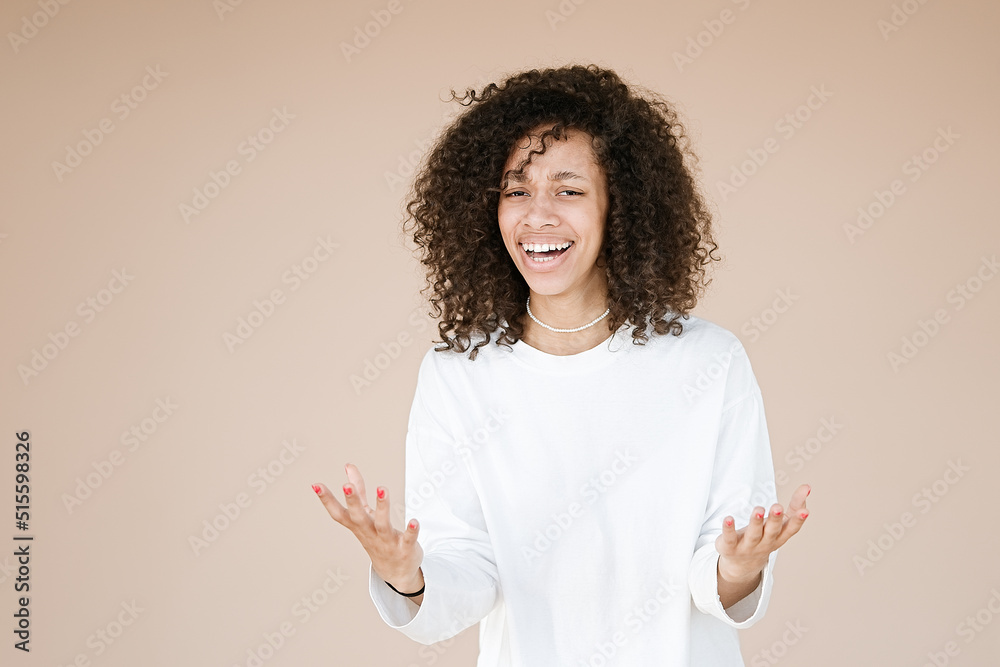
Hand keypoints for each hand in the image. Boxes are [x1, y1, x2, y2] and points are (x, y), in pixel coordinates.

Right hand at [312, 462, 424, 593]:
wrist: (396, 573)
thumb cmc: (377, 538)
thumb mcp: (365, 515)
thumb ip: (358, 491)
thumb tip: (348, 466)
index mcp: (358, 526)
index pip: (339, 513)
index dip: (327, 500)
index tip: (316, 484)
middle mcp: (370, 534)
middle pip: (358, 518)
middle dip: (352, 502)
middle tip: (345, 485)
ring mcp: (387, 542)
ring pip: (383, 524)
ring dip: (382, 507)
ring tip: (382, 488)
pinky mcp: (405, 548)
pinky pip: (408, 539)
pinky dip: (411, 530)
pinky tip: (414, 520)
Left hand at [716, 483, 810, 583]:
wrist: (742, 565)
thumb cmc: (765, 537)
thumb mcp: (780, 523)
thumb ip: (795, 505)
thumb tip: (807, 486)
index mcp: (779, 536)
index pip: (790, 529)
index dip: (798, 521)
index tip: (805, 511)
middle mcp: (765, 542)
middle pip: (771, 531)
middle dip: (775, 519)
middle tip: (777, 507)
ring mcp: (748, 547)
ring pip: (753, 534)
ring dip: (756, 522)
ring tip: (759, 509)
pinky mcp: (730, 547)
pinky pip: (729, 538)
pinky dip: (729, 529)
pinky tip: (728, 518)